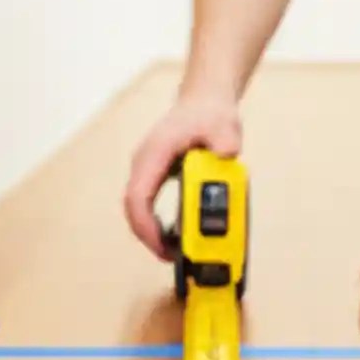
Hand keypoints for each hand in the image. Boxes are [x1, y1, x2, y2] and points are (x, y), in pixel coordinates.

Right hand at [123, 93, 241, 259]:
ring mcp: (146, 169)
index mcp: (155, 152)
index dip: (145, 224)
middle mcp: (144, 162)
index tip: (160, 245)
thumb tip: (227, 153)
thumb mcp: (223, 124)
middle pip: (133, 208)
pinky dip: (156, 223)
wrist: (203, 101)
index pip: (138, 195)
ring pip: (137, 208)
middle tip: (172, 257)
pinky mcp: (153, 175)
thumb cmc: (209, 113)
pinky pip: (146, 205)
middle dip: (148, 236)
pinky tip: (173, 236)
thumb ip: (225, 139)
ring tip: (174, 252)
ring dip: (151, 232)